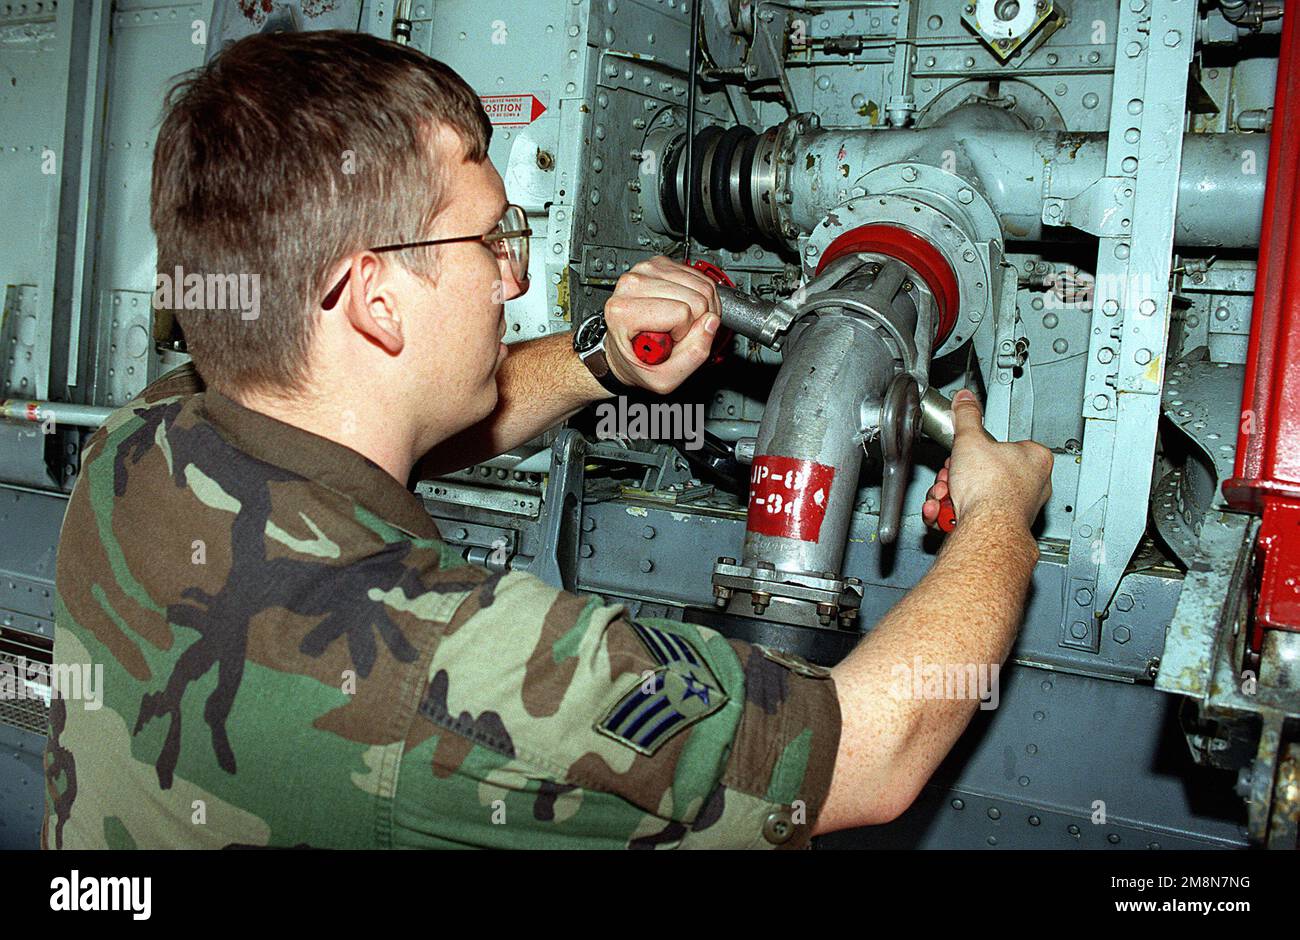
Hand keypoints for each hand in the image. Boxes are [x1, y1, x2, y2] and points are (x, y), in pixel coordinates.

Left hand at [602, 256, 720, 393]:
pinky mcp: (659, 264)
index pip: (681, 313)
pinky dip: (700, 295)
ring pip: (701, 285)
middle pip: (696, 297)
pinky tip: (686, 308)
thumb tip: (711, 323)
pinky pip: (699, 277)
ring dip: (702, 308)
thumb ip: (692, 356)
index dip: (684, 333)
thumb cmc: (637, 360)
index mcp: (623, 311)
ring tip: (683, 322)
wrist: (623, 347)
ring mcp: (645, 270)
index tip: (669, 340)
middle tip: (679, 332)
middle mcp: (631, 284)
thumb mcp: (663, 378)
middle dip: (697, 320)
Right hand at [921, 389, 1053, 530]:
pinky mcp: (999, 529)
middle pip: (982, 471)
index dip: (975, 448)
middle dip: (957, 474)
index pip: (1002, 444)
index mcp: (1035, 458)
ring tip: (946, 495)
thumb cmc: (991, 489)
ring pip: (973, 495)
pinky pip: (970, 516)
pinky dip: (951, 514)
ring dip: (950, 494)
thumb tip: (965, 400)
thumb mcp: (970, 439)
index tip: (964, 450)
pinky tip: (944, 512)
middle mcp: (1032, 485)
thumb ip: (967, 416)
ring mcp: (1016, 509)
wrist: (984, 528)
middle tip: (951, 475)